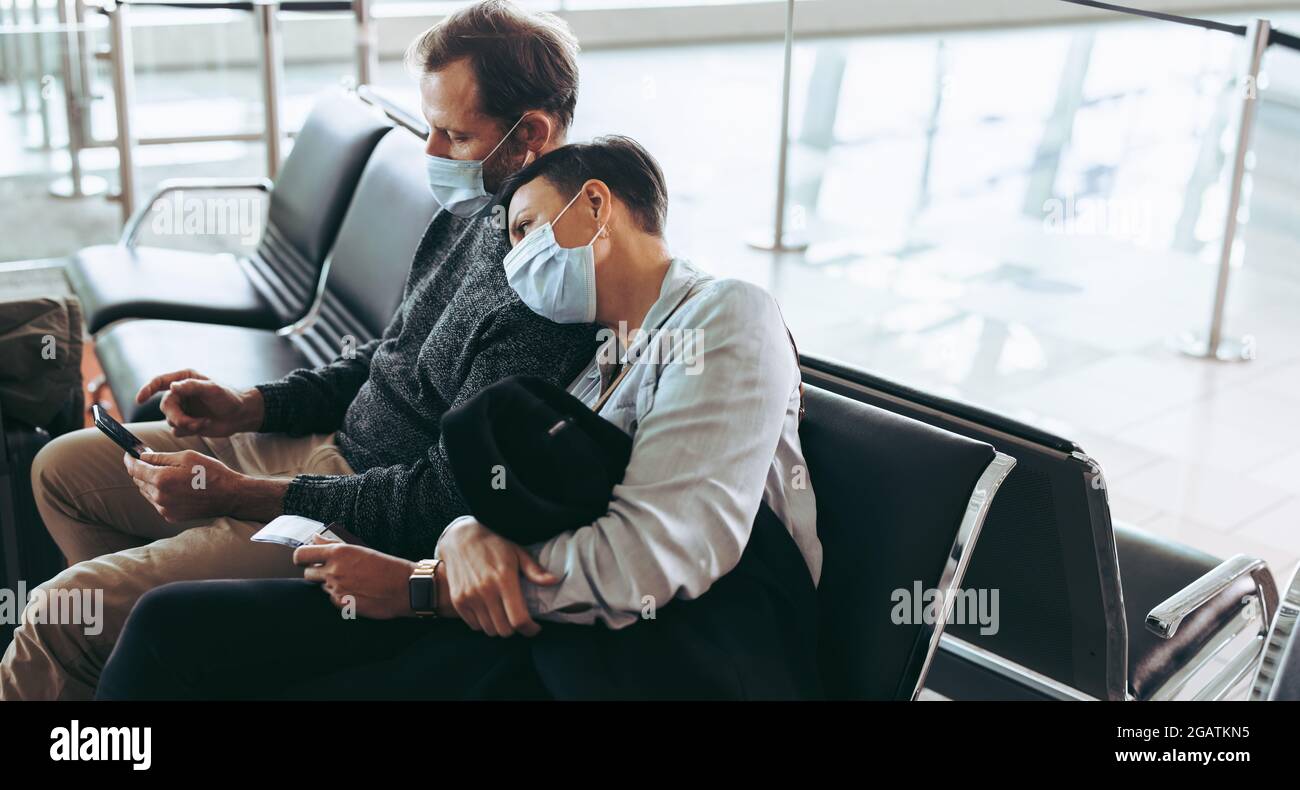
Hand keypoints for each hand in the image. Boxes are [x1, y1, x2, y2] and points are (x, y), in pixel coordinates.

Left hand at [123, 449, 242, 522]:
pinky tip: (176, 488)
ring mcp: (164, 508)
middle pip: (138, 481)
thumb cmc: (210, 472)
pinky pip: (157, 502)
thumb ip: (160, 457)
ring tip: (169, 475)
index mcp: (161, 479)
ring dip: (151, 482)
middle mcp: (159, 496)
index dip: (129, 459)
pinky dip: (160, 493)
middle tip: (151, 461)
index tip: (128, 454)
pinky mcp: (170, 516)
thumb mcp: (186, 456)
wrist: (229, 496)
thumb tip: (141, 457)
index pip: (134, 469)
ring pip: (147, 492)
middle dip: (142, 470)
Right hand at [136, 369, 263, 437]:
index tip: (139, 400)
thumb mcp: (213, 389)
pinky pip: (177, 431)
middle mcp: (180, 394)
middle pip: (165, 407)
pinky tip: (204, 425)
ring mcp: (183, 409)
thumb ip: (192, 386)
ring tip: (204, 422)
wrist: (241, 415)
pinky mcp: (187, 424)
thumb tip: (172, 386)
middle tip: (193, 423)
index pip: (159, 382)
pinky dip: (189, 431)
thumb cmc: (229, 397)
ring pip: (170, 421)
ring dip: (186, 424)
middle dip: (177, 417)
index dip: (147, 390)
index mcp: (184, 379)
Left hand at [293, 537, 416, 619]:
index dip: (301, 558)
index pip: (301, 555)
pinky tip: (358, 592)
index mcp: (338, 552)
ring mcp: (337, 589)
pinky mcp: (343, 605)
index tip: (306, 560)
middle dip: (317, 573)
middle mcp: (334, 571)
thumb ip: (332, 545)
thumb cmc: (387, 566)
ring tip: (354, 581)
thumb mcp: (360, 549)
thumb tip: (315, 538)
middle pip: (308, 573)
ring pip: (323, 587)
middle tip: (334, 571)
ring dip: (332, 584)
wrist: (405, 587)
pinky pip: (333, 600)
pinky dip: (342, 596)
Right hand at [436, 518, 559, 637]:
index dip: (530, 629)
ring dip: (500, 627)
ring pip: (490, 630)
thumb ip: (535, 570)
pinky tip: (489, 611)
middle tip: (518, 619)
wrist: (461, 538)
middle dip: (516, 629)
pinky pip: (474, 626)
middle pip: (505, 630)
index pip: (518, 619)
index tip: (534, 628)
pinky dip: (484, 624)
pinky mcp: (458, 600)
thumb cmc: (493, 545)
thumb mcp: (517, 553)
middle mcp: (485, 590)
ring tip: (504, 615)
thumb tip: (554, 580)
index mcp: (504, 579)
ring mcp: (469, 597)